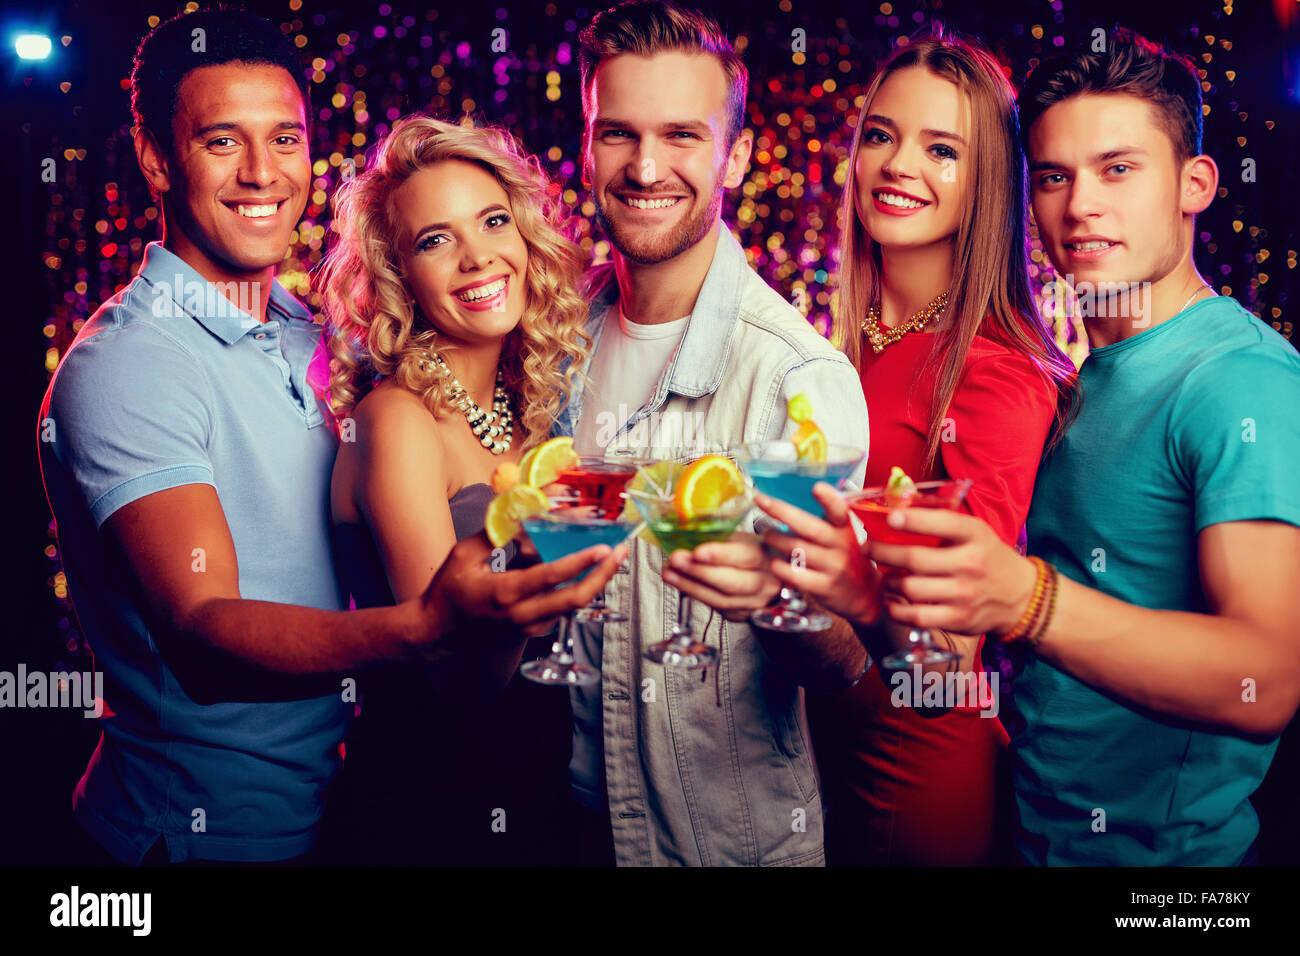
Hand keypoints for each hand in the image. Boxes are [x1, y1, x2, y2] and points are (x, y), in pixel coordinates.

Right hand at [416, 532, 627, 653]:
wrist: (437, 633)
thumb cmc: (447, 591)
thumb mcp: (463, 555)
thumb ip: (495, 535)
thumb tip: (522, 513)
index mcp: (503, 593)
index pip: (550, 577)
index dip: (579, 562)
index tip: (602, 548)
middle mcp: (521, 614)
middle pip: (574, 598)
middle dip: (602, 575)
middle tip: (620, 552)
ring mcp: (528, 627)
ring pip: (572, 606)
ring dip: (595, 582)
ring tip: (614, 558)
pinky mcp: (531, 632)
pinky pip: (561, 609)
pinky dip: (578, 589)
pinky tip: (589, 570)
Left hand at [663, 533, 780, 622]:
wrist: (769, 579)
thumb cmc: (753, 554)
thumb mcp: (743, 539)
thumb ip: (721, 536)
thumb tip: (690, 528)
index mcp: (767, 556)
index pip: (745, 556)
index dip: (720, 555)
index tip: (697, 551)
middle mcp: (765, 583)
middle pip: (732, 583)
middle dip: (700, 572)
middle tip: (677, 560)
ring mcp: (754, 602)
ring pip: (721, 599)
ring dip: (690, 586)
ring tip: (670, 573)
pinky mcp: (740, 614)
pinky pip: (716, 607)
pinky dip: (695, 594)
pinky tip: (679, 583)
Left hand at [754, 483, 882, 627]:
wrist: (863, 594)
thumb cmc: (843, 558)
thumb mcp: (840, 536)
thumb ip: (820, 520)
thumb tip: (784, 500)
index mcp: (844, 529)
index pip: (840, 511)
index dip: (829, 499)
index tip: (817, 487)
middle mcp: (841, 546)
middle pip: (810, 527)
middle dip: (782, 511)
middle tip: (761, 501)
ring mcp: (833, 567)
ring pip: (797, 550)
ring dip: (776, 540)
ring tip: (766, 535)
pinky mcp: (824, 587)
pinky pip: (794, 574)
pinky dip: (779, 566)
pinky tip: (774, 562)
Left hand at [867, 507, 1035, 635]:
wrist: (1020, 596)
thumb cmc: (988, 557)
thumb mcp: (975, 532)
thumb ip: (942, 522)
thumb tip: (897, 510)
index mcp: (975, 535)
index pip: (940, 522)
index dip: (911, 520)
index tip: (889, 518)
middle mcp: (970, 563)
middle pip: (913, 558)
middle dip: (881, 552)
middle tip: (868, 548)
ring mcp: (964, 594)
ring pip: (910, 587)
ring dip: (887, 580)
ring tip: (884, 574)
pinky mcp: (958, 619)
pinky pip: (916, 616)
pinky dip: (895, 608)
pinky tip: (891, 599)